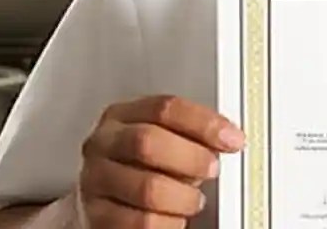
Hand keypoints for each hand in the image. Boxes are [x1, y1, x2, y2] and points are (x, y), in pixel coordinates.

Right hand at [78, 95, 244, 227]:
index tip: (231, 138)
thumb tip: (229, 138)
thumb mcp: (164, 139)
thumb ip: (191, 134)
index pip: (164, 109)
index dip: (203, 123)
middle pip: (148, 142)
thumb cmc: (142, 166)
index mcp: (123, 116)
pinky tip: (176, 218)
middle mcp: (104, 145)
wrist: (106, 200)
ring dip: (182, 197)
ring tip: (194, 200)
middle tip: (212, 170)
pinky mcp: (96, 217)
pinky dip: (169, 223)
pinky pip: (141, 223)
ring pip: (147, 188)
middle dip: (191, 158)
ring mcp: (95, 180)